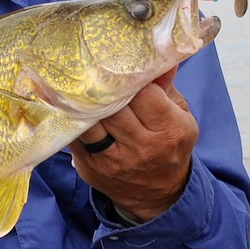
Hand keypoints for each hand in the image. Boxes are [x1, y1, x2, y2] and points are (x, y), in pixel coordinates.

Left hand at [71, 68, 196, 222]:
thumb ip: (166, 87)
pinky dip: (72, 120)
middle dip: (104, 88)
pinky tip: (70, 107)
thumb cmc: (169, 145)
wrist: (157, 194)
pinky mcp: (90, 167)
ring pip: (90, 122)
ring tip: (78, 85)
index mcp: (169, 131)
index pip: (144, 95)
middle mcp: (141, 148)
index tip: (122, 66)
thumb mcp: (179, 116)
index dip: (131, 79)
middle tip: (96, 70)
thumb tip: (157, 55)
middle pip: (113, 107)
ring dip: (82, 103)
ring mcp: (112, 160)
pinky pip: (75, 137)